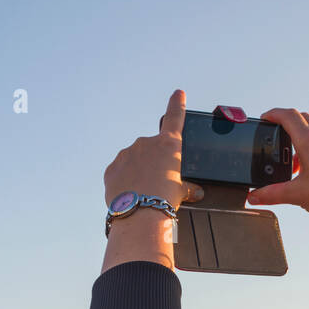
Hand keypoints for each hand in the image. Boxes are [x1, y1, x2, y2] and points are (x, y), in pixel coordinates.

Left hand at [101, 89, 206, 269]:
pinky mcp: (112, 168)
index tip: (178, 93)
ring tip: (143, 194)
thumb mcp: (182, 192)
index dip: (177, 104)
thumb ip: (187, 187)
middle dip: (153, 165)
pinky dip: (124, 181)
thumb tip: (196, 191)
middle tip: (157, 186)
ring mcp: (126, 154)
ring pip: (134, 162)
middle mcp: (145, 144)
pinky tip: (130, 196)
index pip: (174, 118)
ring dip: (137, 173)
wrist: (140, 214)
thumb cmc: (165, 201)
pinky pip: (120, 173)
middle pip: (151, 151)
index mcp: (168, 145)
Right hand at [246, 109, 308, 230]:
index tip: (266, 117)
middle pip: (305, 120)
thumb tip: (254, 197)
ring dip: (308, 142)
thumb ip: (271, 194)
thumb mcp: (295, 195)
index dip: (274, 114)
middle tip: (281, 139)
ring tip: (302, 165)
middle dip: (290, 126)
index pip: (288, 117)